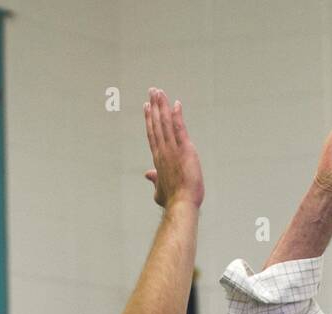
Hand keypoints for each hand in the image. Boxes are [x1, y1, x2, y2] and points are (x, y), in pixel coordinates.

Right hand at [143, 88, 203, 209]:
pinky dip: (177, 116)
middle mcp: (163, 151)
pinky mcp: (185, 150)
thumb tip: (148, 175)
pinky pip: (180, 129)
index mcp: (158, 159)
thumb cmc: (172, 200)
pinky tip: (176, 104)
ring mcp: (173, 149)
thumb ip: (154, 180)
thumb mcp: (159, 190)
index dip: (149, 119)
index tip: (147, 107)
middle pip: (157, 124)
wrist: (181, 204)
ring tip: (159, 92)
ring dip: (162, 106)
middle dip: (154, 106)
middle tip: (152, 91)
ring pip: (165, 123)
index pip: (152, 135)